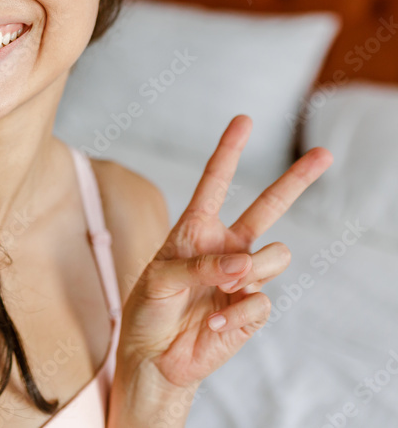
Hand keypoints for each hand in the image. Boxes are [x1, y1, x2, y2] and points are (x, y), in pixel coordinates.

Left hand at [115, 114, 333, 395]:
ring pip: (275, 256)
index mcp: (196, 229)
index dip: (229, 151)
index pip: (215, 183)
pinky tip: (213, 322)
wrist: (155, 355)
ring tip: (219, 289)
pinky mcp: (252, 307)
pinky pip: (261, 299)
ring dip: (248, 271)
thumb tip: (245, 265)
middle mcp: (225, 246)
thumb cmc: (149, 309)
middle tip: (324, 154)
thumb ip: (200, 264)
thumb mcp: (159, 277)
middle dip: (297, 180)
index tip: (244, 120)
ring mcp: (242, 276)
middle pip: (268, 207)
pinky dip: (235, 312)